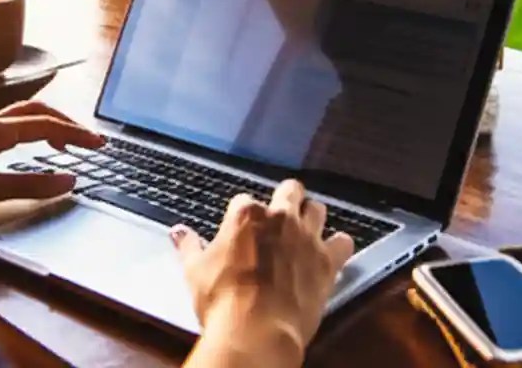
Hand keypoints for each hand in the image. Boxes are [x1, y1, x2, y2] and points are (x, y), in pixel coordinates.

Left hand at [0, 100, 103, 212]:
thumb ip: (31, 185)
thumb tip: (69, 181)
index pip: (47, 124)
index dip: (76, 133)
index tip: (99, 144)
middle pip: (38, 111)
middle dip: (67, 123)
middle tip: (89, 141)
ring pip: (24, 115)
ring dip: (50, 123)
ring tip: (68, 142)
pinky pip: (13, 124)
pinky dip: (34, 130)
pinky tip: (34, 147)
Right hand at [173, 180, 353, 367]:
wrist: (257, 331)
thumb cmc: (222, 300)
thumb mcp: (195, 272)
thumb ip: (189, 247)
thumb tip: (178, 232)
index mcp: (245, 216)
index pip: (243, 200)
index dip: (241, 215)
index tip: (240, 229)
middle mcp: (280, 218)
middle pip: (290, 190)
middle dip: (286, 197)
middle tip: (281, 212)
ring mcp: (307, 238)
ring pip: (318, 209)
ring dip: (311, 216)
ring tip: (306, 229)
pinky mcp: (327, 261)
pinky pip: (343, 242)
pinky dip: (338, 245)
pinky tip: (333, 251)